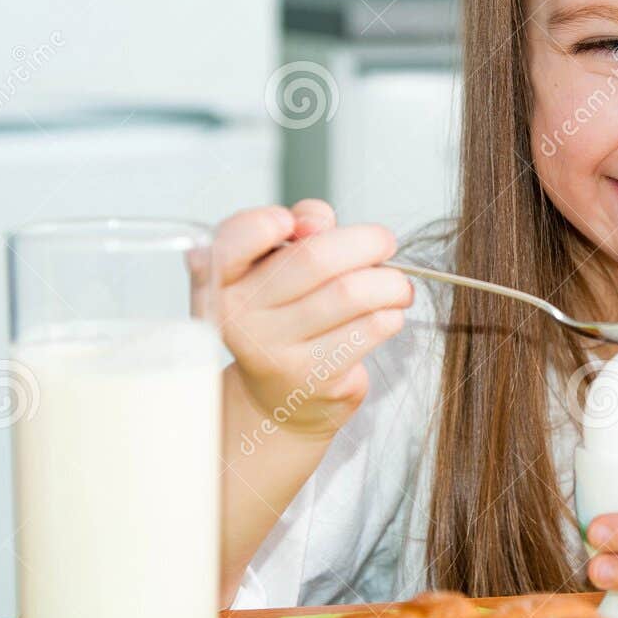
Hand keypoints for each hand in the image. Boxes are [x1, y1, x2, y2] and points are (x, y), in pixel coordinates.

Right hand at [213, 199, 412, 440]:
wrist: (282, 396)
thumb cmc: (287, 314)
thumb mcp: (279, 266)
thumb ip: (299, 228)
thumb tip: (318, 220)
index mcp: (220, 280)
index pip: (232, 239)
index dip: (266, 222)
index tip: (292, 223)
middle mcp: (238, 316)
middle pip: (314, 259)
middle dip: (366, 242)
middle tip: (385, 243)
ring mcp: (273, 350)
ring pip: (350, 293)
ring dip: (390, 282)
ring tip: (398, 285)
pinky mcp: (312, 376)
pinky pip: (369, 328)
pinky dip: (391, 313)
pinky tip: (388, 314)